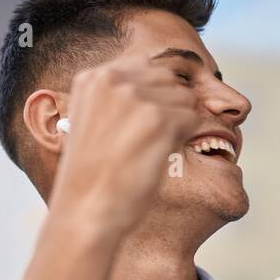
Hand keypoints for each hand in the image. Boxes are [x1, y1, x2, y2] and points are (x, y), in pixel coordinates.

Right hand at [48, 60, 199, 235]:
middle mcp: (112, 79)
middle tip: (150, 140)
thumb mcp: (93, 122)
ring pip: (184, 99)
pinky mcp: (159, 119)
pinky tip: (160, 156)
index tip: (144, 124)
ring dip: (178, 125)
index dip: (155, 96)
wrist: (86, 211)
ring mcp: (136, 97)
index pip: (146, 68)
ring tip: (151, 149)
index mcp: (93, 77)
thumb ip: (118, 98)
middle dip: (169, 108)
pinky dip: (184, 139)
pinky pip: (193, 119)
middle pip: (168, 79)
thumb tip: (161, 86)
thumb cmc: (93, 176)